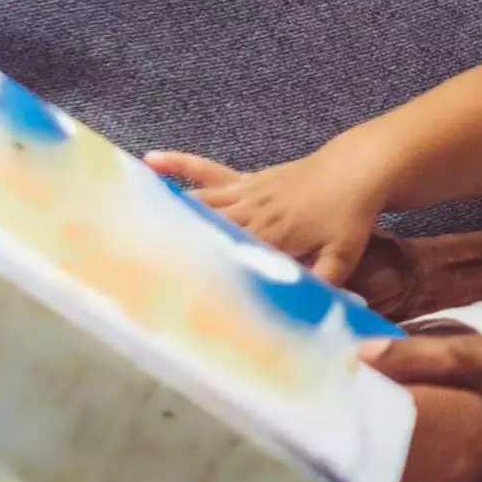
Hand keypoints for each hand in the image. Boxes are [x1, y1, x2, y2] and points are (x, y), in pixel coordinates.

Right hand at [145, 145, 386, 285]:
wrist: (360, 168)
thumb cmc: (352, 215)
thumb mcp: (342, 257)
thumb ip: (327, 286)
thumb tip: (319, 320)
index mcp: (270, 235)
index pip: (227, 256)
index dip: (197, 270)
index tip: (164, 286)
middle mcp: (251, 212)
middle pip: (202, 229)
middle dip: (167, 243)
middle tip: (126, 256)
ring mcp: (247, 191)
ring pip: (199, 201)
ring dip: (164, 208)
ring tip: (121, 217)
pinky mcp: (249, 179)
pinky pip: (209, 172)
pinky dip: (181, 166)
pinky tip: (152, 161)